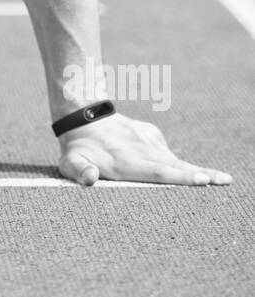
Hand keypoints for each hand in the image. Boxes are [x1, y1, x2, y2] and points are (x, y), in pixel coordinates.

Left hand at [57, 112, 232, 186]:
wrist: (83, 115)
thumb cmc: (78, 148)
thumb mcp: (71, 162)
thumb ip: (79, 171)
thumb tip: (89, 178)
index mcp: (129, 161)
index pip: (159, 172)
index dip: (181, 177)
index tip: (202, 180)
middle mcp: (143, 150)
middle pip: (176, 166)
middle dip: (202, 175)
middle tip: (225, 181)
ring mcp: (149, 141)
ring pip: (176, 159)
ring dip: (197, 170)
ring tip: (219, 179)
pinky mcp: (151, 136)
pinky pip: (166, 153)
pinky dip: (179, 164)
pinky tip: (187, 172)